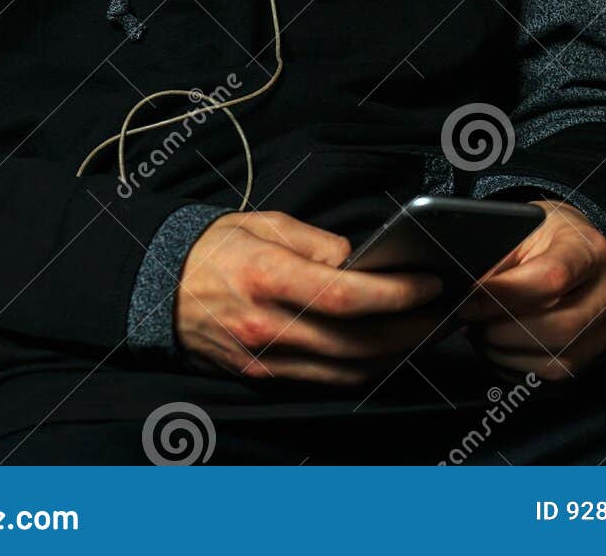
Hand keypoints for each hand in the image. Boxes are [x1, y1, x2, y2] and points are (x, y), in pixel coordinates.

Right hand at [175, 209, 447, 385]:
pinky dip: (363, 370)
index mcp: (267, 277)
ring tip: (426, 331)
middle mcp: (268, 325)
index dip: (395, 293)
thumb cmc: (217, 247)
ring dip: (394, 355)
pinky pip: (326, 382)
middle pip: (355, 341)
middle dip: (410, 329)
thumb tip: (362, 261)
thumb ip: (318, 242)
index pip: (345, 296)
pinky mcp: (264, 377)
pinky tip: (386, 352)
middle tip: (445, 312)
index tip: (429, 282)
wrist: (160, 287)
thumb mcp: (265, 224)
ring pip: (347, 370)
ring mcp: (266, 358)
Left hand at [458, 200, 605, 381]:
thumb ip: (498, 261)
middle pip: (558, 327)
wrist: (581, 249)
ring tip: (482, 334)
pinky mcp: (600, 354)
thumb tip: (468, 296)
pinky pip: (556, 375)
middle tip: (471, 321)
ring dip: (508, 354)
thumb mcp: (523, 229)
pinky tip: (501, 348)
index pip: (551, 279)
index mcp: (590, 250)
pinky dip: (520, 367)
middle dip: (503, 330)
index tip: (469, 300)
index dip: (503, 296)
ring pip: (557, 360)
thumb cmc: (549, 237)